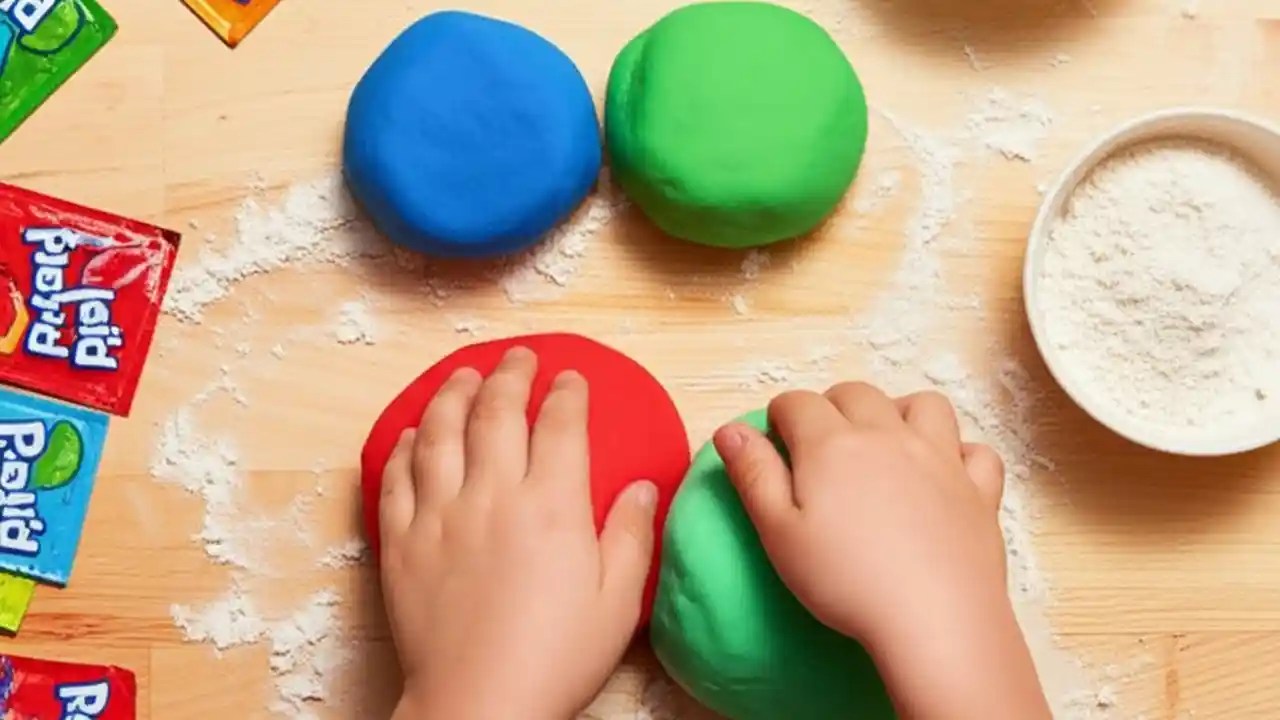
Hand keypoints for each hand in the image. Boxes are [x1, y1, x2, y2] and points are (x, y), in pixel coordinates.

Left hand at [380, 347, 658, 719]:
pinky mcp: (401, 541)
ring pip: (439, 431)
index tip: (571, 379)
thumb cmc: (557, 657)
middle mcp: (493, 494)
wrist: (480, 704)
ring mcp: (440, 514)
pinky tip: (412, 433)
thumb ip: (632, 535)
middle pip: (497, 411)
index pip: (560, 424)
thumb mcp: (616, 601)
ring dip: (452, 394)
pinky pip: (396, 477)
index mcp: (552, 504)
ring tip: (464, 375)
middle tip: (521, 357)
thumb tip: (643, 486)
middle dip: (512, 374)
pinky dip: (403, 446)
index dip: (567, 392)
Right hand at [714, 382, 1049, 719]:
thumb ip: (753, 475)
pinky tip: (945, 472)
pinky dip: (960, 452)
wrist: (935, 620)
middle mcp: (888, 435)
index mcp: (831, 445)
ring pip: (923, 405)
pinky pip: (976, 451)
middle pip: (856, 393)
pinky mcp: (980, 490)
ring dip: (899, 411)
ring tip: (886, 441)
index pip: (797, 403)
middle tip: (820, 446)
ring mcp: (941, 459)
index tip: (775, 442)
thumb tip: (730, 430)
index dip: (779, 417)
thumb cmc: (845, 582)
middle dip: (832, 407)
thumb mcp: (778, 533)